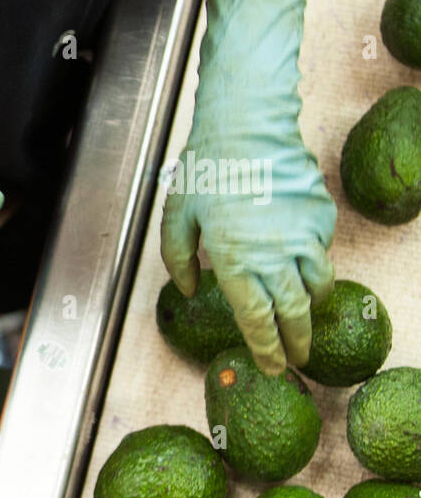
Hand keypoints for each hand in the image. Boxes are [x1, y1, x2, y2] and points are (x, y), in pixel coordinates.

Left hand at [160, 0, 335, 375]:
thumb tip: (190, 289)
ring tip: (301, 316)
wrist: (247, 129)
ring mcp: (302, 237)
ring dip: (309, 305)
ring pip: (316, 286)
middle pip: (292, 314)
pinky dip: (314, 264)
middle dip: (297, 342)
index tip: (272, 367)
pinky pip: (322, 251)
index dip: (265, 349)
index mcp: (235, 262)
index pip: (256, 321)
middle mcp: (273, 256)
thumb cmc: (205, 174)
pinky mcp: (320, 218)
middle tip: (298, 360)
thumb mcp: (176, 220)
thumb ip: (179, 260)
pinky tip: (299, 263)